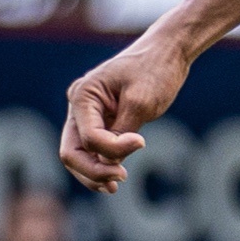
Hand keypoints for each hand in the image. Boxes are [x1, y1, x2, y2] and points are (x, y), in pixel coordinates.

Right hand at [60, 29, 191, 191]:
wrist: (167, 52)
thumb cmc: (156, 71)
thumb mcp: (141, 102)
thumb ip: (123, 134)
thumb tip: (108, 165)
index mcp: (83, 95)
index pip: (88, 137)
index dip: (113, 149)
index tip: (142, 142)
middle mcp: (78, 105)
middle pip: (72, 151)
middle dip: (92, 171)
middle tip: (120, 181)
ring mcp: (86, 114)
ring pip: (79, 154)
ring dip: (93, 173)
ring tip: (113, 188)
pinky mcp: (100, 120)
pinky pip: (93, 148)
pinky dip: (100, 164)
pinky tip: (113, 179)